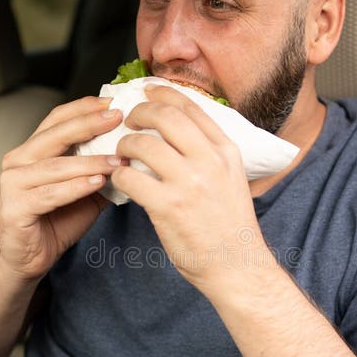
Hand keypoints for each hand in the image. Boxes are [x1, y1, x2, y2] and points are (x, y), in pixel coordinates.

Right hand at [0, 96, 124, 281]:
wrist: (30, 258)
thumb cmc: (56, 221)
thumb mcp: (86, 189)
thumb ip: (101, 168)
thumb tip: (135, 149)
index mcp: (33, 150)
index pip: (58, 119)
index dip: (85, 108)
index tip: (114, 102)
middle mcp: (18, 160)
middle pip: (56, 134)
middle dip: (90, 123)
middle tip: (119, 117)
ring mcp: (13, 183)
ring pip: (56, 166)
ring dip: (91, 162)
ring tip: (118, 159)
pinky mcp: (14, 207)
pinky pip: (50, 194)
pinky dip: (75, 188)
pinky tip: (97, 183)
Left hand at [111, 85, 271, 294]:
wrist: (237, 265)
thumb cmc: (229, 227)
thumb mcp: (230, 179)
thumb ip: (208, 155)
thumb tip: (179, 134)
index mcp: (225, 151)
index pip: (190, 107)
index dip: (163, 93)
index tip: (147, 90)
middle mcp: (209, 161)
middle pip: (164, 116)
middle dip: (139, 113)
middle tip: (128, 121)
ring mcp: (188, 183)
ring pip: (142, 145)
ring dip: (124, 145)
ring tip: (121, 154)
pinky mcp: (168, 206)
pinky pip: (130, 177)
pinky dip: (119, 175)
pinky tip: (120, 180)